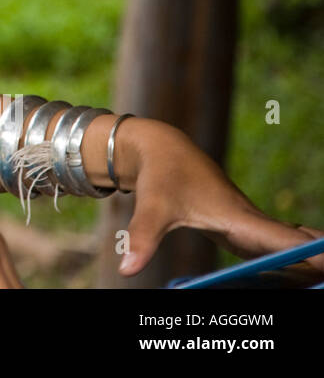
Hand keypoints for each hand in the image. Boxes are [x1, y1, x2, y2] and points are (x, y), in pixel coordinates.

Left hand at [116, 118, 323, 281]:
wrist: (161, 150)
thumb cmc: (161, 174)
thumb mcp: (151, 206)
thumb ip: (142, 237)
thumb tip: (128, 268)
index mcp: (240, 218)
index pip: (288, 242)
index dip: (314, 255)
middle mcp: (251, 224)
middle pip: (297, 248)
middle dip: (317, 263)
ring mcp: (247, 227)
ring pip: (287, 249)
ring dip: (306, 265)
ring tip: (321, 282)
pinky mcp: (238, 230)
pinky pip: (273, 251)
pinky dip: (290, 263)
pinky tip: (300, 279)